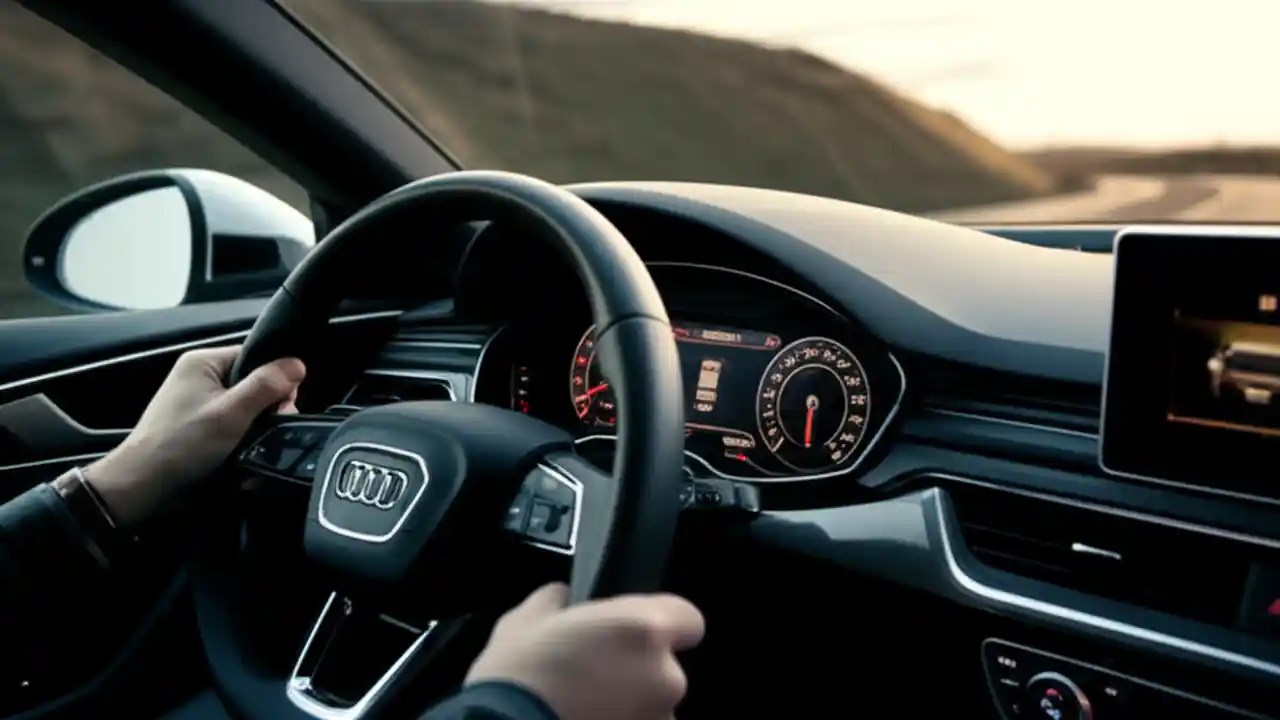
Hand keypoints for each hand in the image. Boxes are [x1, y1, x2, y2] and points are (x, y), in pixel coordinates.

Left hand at [83, 346, 304, 526]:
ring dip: (254, 424)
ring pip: (244, 405)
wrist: (143, 485)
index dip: (276, 380)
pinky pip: (231, 421)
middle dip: (267, 406)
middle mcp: (199, 376)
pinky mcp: (196, 423)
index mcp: (203, 361)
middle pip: (252, 382)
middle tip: (267, 430)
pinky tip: (242, 450)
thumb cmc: (183, 444)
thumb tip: (298, 364)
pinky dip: (240, 435)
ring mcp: (196, 400)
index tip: (282, 408)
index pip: (255, 357)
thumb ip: (266, 385)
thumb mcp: (231, 413)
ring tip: (253, 445)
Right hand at [466, 583, 704, 719]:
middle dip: (636, 669)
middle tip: (592, 672)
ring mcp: (658, 719)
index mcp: (643, 629)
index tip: (632, 631)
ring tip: (583, 704)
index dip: (663, 622)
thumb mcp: (525, 620)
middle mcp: (664, 676)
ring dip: (629, 703)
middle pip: (666, 666)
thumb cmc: (515, 678)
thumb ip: (558, 600)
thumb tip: (563, 597)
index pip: (687, 617)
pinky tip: (583, 718)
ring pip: (653, 704)